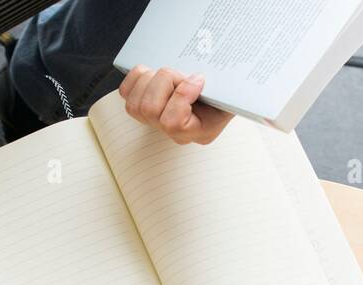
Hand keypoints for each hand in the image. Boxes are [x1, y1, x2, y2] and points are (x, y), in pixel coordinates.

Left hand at [119, 65, 233, 144]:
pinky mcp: (144, 107)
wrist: (223, 89)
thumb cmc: (229, 92)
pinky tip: (152, 73)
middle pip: (150, 109)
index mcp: (199, 131)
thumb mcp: (235, 93)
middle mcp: (174, 132)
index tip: (199, 79)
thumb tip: (210, 80)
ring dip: (151, 79)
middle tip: (182, 73)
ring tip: (170, 73)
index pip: (173, 123)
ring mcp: (157, 122)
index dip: (182, 95)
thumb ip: (231, 90)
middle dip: (165, 81)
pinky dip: (136, 79)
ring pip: (136, 104)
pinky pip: (127, 95)